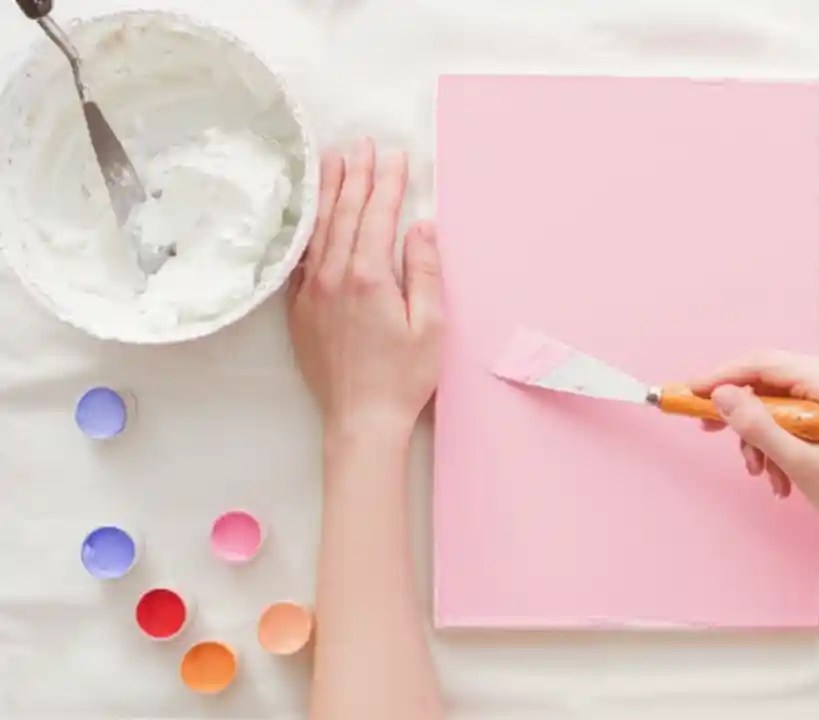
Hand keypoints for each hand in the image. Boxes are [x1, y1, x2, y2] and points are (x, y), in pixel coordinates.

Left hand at [287, 139, 442, 435]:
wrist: (361, 421)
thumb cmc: (403, 378)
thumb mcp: (431, 325)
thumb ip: (425, 271)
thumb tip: (421, 227)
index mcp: (369, 277)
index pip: (378, 215)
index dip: (388, 183)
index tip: (396, 156)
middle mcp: (334, 277)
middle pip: (344, 213)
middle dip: (355, 175)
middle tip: (362, 144)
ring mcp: (311, 293)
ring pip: (318, 229)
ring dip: (328, 191)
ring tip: (334, 160)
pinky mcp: (299, 310)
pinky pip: (301, 257)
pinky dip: (307, 227)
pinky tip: (311, 214)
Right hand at [692, 351, 818, 534]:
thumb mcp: (800, 462)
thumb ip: (758, 426)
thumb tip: (721, 394)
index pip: (764, 363)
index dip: (722, 376)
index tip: (690, 392)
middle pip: (770, 379)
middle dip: (744, 415)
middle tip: (712, 435)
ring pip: (781, 397)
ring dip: (765, 436)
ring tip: (765, 475)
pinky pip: (798, 409)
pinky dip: (783, 438)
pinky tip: (783, 473)